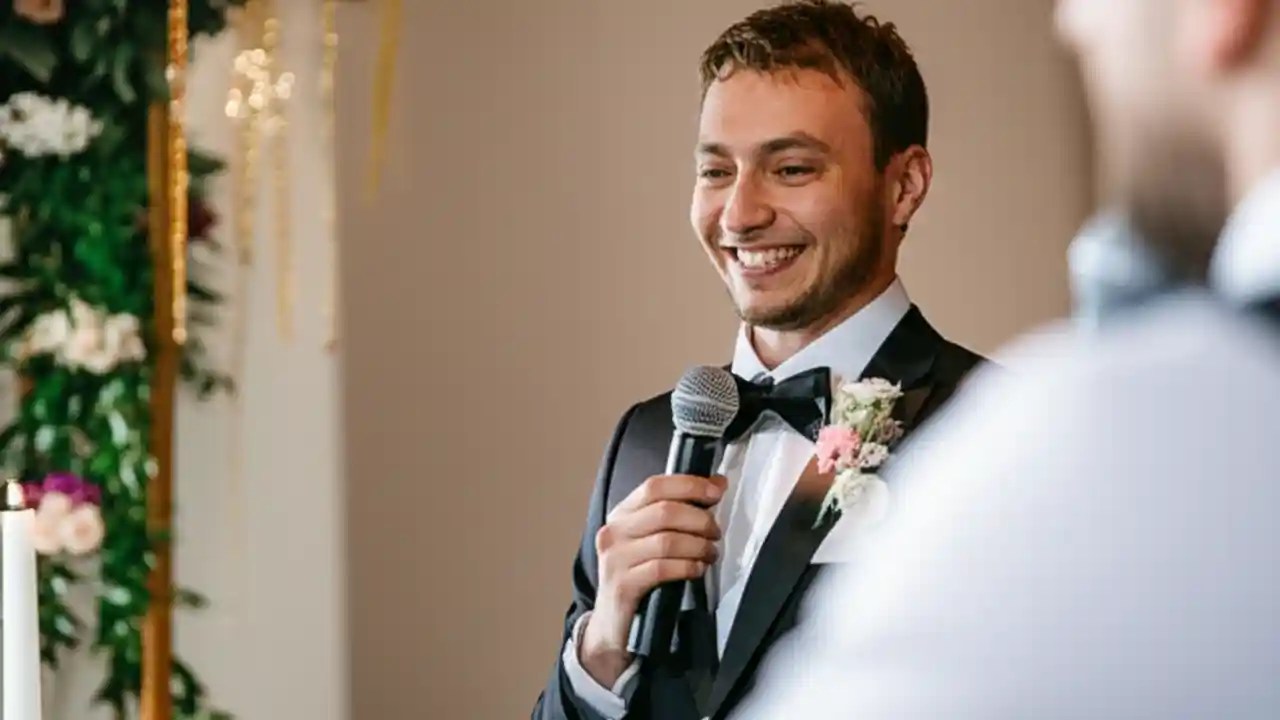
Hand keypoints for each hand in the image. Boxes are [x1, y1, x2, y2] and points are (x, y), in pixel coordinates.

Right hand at [579, 473, 724, 686]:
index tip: (717, 490)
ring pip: (667, 541)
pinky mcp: (622, 585)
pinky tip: (697, 569)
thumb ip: (678, 512)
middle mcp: (613, 532)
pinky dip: (687, 566)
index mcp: (620, 514)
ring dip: (698, 545)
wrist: (613, 625)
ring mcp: (615, 559)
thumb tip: (717, 483)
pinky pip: (663, 568)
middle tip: (715, 532)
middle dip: (699, 519)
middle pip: (664, 512)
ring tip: (710, 553)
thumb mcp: (651, 539)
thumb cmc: (639, 576)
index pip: (654, 486)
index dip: (689, 484)